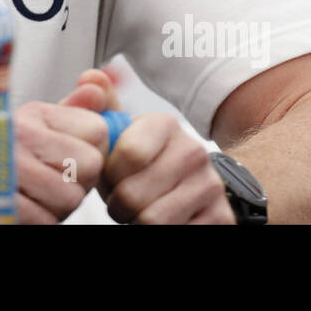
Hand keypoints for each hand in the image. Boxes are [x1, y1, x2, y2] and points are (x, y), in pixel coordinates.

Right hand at [11, 93, 110, 223]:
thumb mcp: (32, 126)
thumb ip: (71, 110)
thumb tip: (96, 86)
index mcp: (33, 115)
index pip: (97, 129)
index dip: (90, 150)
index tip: (69, 156)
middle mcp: (20, 135)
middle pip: (90, 165)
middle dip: (76, 182)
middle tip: (51, 181)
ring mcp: (8, 168)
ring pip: (71, 197)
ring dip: (56, 206)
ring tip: (34, 196)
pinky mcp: (0, 202)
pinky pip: (44, 220)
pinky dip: (37, 221)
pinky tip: (22, 209)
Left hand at [101, 111, 234, 224]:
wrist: (197, 189)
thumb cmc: (148, 163)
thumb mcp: (121, 135)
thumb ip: (101, 107)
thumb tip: (89, 77)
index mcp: (165, 125)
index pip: (127, 155)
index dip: (109, 175)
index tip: (112, 177)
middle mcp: (193, 151)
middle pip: (132, 195)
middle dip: (118, 205)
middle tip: (123, 201)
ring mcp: (210, 186)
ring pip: (152, 220)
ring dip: (136, 223)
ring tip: (141, 211)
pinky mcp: (221, 218)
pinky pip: (176, 233)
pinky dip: (160, 233)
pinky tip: (164, 220)